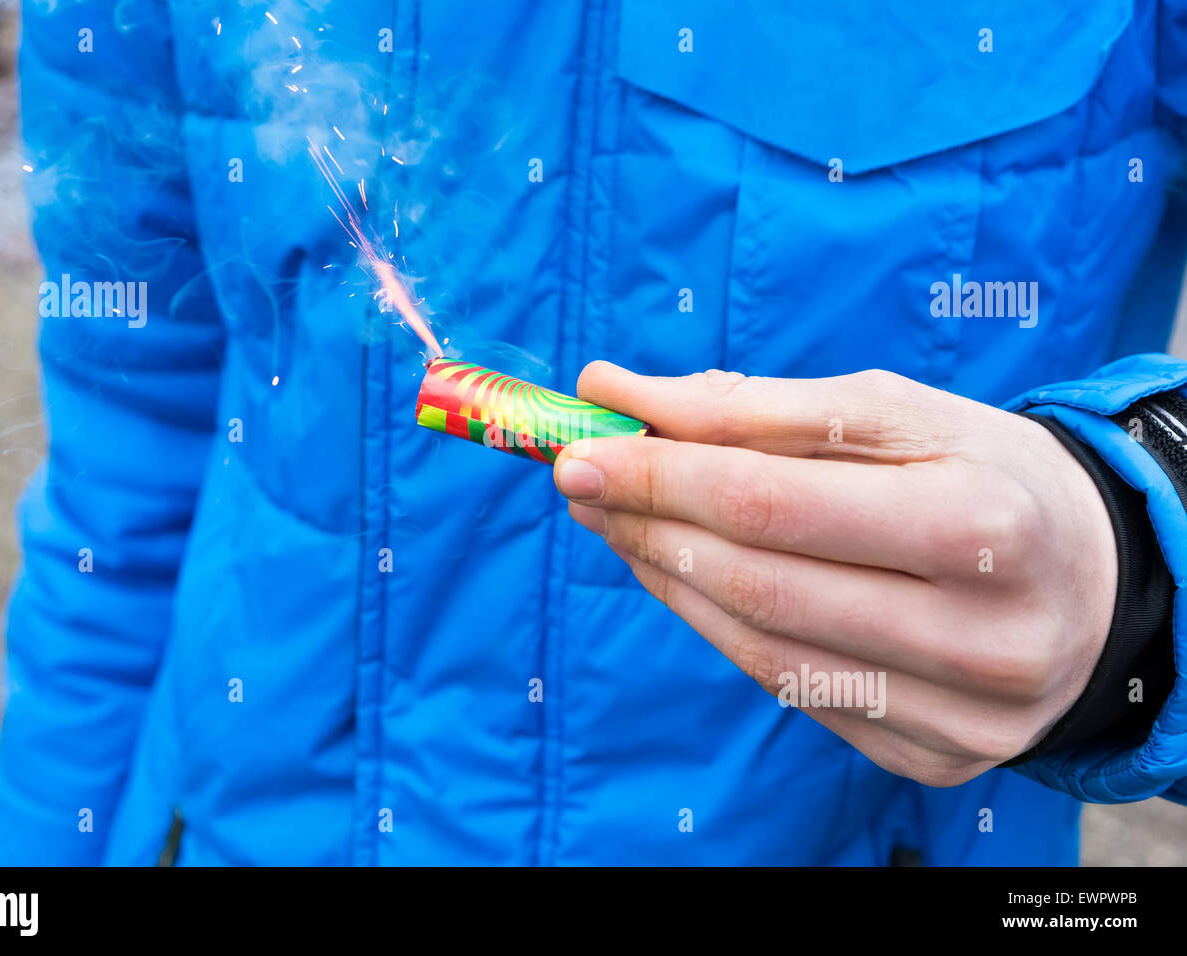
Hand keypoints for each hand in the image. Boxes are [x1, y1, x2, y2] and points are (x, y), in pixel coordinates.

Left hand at [554, 363, 1116, 786]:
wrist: (1094, 582)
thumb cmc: (985, 474)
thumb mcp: (894, 412)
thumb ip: (753, 406)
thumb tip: (617, 390)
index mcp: (983, 521)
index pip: (772, 504)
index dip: (659, 478)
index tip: (580, 451)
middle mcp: (981, 636)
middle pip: (757, 585)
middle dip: (648, 526)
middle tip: (584, 483)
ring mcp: (959, 716)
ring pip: (761, 652)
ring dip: (669, 581)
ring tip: (623, 524)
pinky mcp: (932, 756)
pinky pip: (792, 693)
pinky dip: (721, 629)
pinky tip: (689, 578)